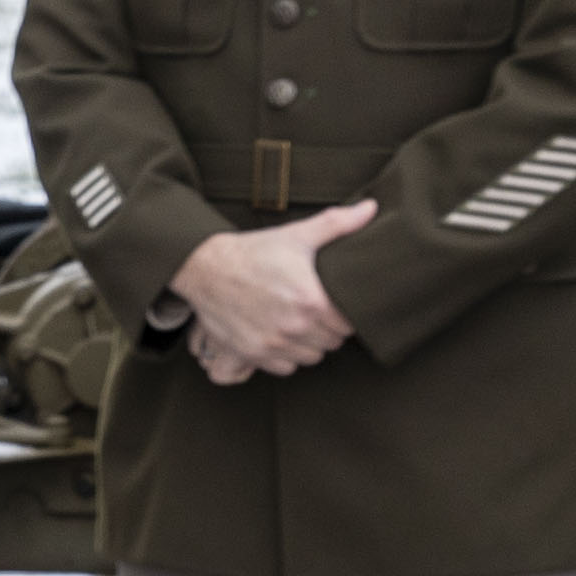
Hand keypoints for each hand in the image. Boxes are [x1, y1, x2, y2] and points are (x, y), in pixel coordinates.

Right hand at [169, 202, 374, 384]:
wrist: (204, 267)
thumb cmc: (254, 251)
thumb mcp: (297, 235)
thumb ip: (338, 224)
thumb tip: (371, 208)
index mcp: (311, 301)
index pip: (349, 325)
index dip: (345, 315)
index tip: (335, 305)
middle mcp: (294, 327)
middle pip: (332, 343)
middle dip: (329, 329)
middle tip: (316, 312)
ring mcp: (272, 343)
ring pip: (311, 358)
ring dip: (309, 345)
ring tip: (299, 324)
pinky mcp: (253, 354)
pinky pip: (285, 368)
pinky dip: (286, 356)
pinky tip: (280, 335)